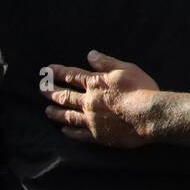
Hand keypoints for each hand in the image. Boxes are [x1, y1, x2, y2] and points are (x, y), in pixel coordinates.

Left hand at [42, 50, 160, 147]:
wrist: (148, 115)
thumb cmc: (140, 89)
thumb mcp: (126, 69)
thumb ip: (107, 62)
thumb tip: (90, 55)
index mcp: (95, 84)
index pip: (72, 76)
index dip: (59, 72)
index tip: (47, 70)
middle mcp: (89, 102)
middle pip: (66, 96)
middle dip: (52, 92)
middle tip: (41, 90)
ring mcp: (92, 120)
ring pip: (69, 116)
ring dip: (57, 112)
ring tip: (47, 111)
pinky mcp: (99, 135)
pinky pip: (80, 134)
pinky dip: (70, 132)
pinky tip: (64, 131)